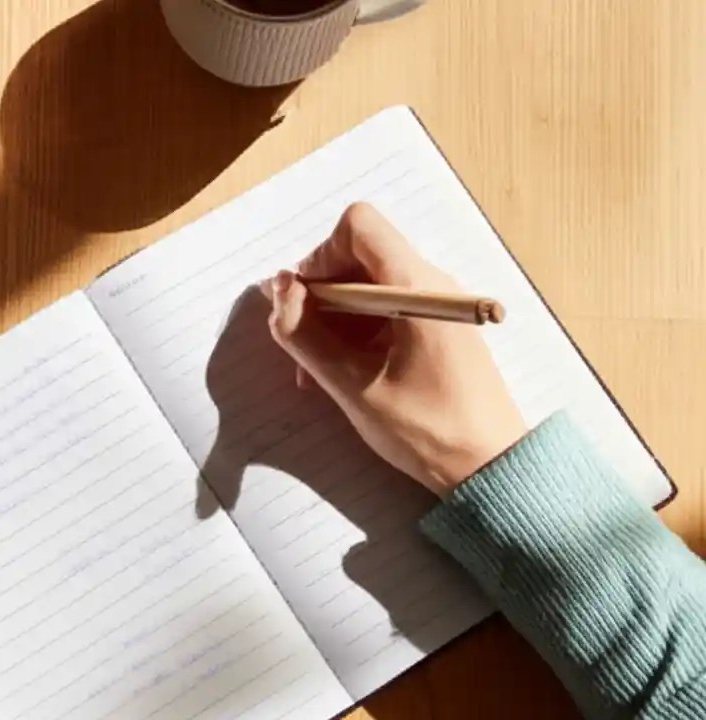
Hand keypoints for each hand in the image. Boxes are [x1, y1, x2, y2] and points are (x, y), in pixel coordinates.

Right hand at [265, 202, 526, 495]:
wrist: (490, 468)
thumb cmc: (426, 430)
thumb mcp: (353, 385)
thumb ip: (306, 335)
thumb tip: (278, 289)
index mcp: (416, 287)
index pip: (358, 227)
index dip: (320, 256)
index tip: (303, 302)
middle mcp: (430, 283)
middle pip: (359, 255)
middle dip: (320, 293)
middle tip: (302, 345)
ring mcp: (436, 305)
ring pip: (367, 285)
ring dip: (333, 318)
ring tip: (317, 372)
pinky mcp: (437, 327)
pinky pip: (384, 309)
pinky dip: (355, 332)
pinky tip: (344, 373)